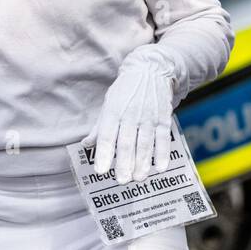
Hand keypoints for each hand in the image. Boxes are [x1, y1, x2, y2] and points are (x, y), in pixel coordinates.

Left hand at [82, 55, 173, 183]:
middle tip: (122, 180)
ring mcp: (148, 116)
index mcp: (113, 111)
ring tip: (139, 178)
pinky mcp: (164, 117)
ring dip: (142, 162)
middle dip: (124, 163)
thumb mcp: (109, 103)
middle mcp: (130, 114)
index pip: (107, 135)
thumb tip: (86, 144)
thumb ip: (99, 126)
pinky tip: (160, 167)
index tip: (101, 171)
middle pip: (127, 142)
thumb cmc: (126, 90)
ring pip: (145, 143)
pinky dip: (162, 153)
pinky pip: (163, 138)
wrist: (151, 69)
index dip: (104, 154)